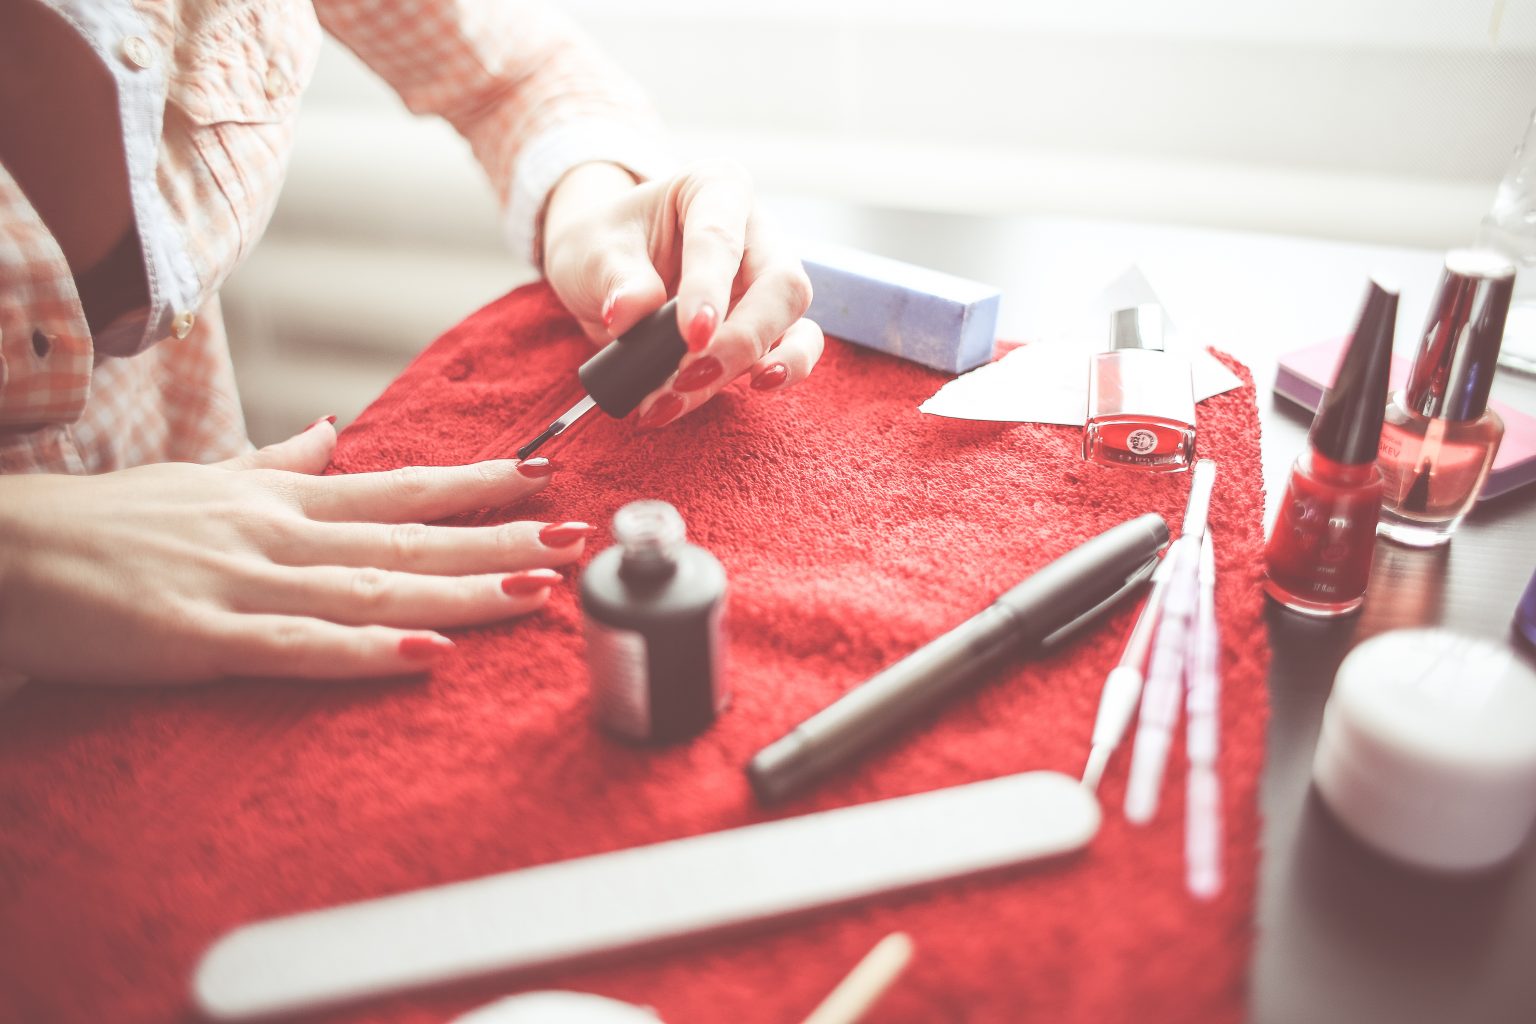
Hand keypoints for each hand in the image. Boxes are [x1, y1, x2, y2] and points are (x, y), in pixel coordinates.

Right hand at [0, 421, 586, 684]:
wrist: (2, 552)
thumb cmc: (107, 524)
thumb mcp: (206, 480)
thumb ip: (280, 464)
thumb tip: (339, 433)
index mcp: (283, 500)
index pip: (400, 489)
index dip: (476, 484)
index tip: (543, 475)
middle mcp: (279, 534)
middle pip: (410, 540)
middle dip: (499, 539)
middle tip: (578, 535)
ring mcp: (244, 583)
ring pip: (374, 588)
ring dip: (460, 591)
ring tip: (539, 589)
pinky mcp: (201, 638)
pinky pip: (297, 647)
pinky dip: (364, 651)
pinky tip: (426, 655)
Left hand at [540, 160, 822, 427]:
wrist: (604, 271)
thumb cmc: (604, 246)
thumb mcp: (593, 250)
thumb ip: (615, 278)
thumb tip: (628, 314)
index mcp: (715, 189)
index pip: (721, 238)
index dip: (709, 289)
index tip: (692, 335)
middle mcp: (755, 232)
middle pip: (780, 284)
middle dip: (739, 338)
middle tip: (687, 375)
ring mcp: (767, 280)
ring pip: (791, 323)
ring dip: (747, 365)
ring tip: (695, 392)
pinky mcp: (770, 324)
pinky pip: (795, 349)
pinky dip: (777, 375)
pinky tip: (753, 391)